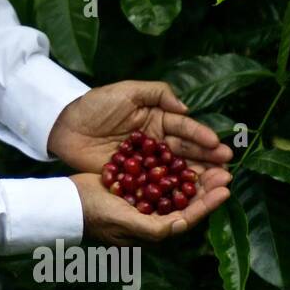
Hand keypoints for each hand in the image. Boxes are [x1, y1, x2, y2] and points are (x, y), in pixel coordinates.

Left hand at [47, 80, 233, 174]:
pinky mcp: (132, 178)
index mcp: (158, 119)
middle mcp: (156, 141)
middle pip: (186, 152)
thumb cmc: (94, 104)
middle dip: (207, 160)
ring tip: (215, 184)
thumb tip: (186, 108)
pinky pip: (154, 185)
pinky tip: (187, 198)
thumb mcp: (126, 91)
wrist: (63, 125)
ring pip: (175, 170)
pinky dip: (170, 192)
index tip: (217, 145)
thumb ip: (157, 93)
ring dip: (195, 178)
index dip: (201, 136)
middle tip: (226, 169)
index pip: (184, 128)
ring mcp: (146, 162)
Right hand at [70, 170, 231, 243]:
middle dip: (207, 187)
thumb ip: (151, 227)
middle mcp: (153, 217)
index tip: (225, 189)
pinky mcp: (136, 188)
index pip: (187, 217)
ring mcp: (145, 202)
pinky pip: (161, 178)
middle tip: (225, 171)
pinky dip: (174, 168)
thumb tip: (180, 226)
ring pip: (177, 189)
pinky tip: (183, 156)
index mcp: (153, 229)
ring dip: (194, 176)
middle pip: (187, 202)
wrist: (66, 202)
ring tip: (212, 163)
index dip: (208, 204)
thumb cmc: (92, 214)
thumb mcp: (122, 221)